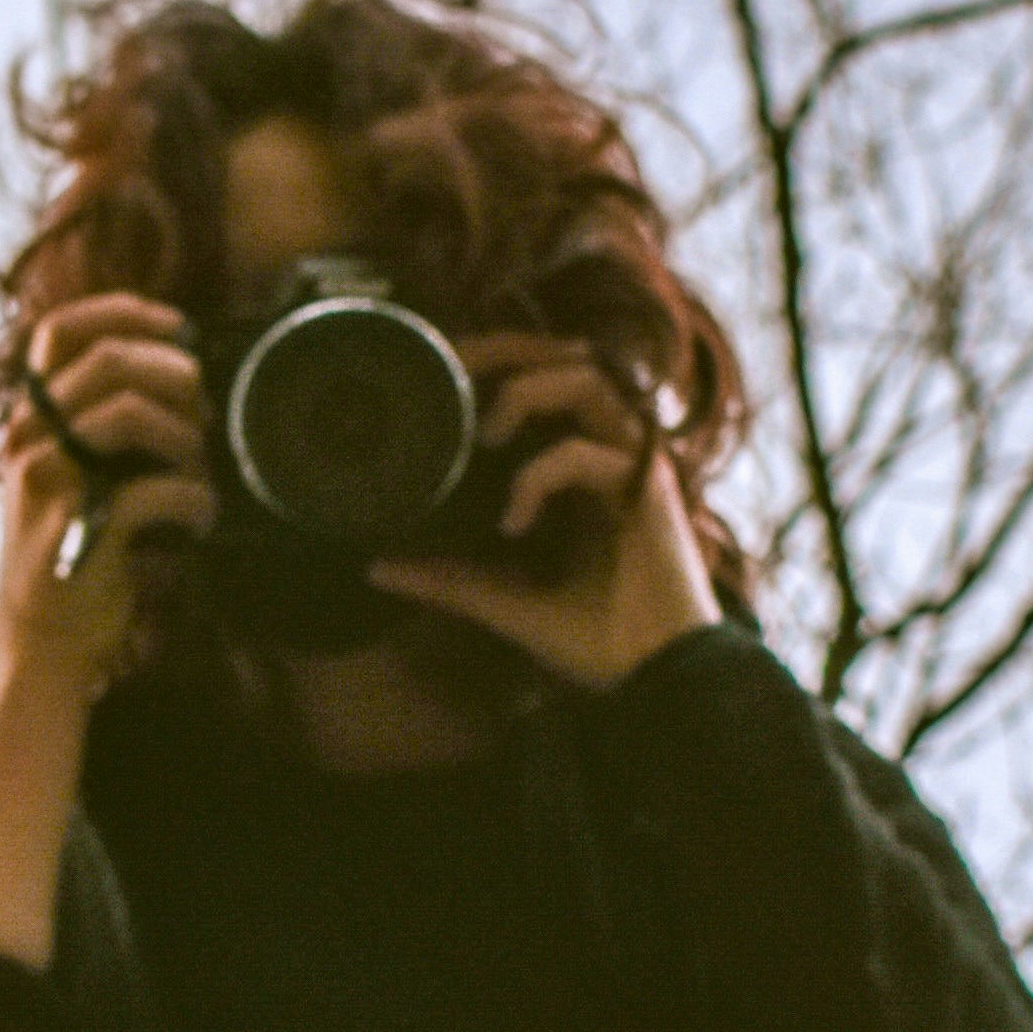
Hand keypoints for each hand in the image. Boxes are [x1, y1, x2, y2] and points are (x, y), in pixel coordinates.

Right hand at [0, 292, 212, 702]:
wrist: (45, 644)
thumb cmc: (79, 552)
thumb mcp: (83, 473)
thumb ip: (109, 423)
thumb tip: (188, 376)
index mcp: (32, 418)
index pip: (59, 330)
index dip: (123, 311)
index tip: (180, 327)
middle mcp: (27, 437)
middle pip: (107, 359)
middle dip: (174, 372)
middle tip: (205, 408)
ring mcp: (44, 481)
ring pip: (128, 412)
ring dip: (186, 435)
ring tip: (201, 468)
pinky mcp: (72, 529)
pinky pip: (152, 489)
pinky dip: (195, 499)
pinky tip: (201, 517)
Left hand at [374, 338, 719, 691]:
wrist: (656, 679)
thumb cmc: (595, 638)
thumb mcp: (503, 599)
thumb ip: (447, 578)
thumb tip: (375, 568)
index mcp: (581, 466)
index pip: (542, 383)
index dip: (494, 365)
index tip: (438, 374)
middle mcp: (611, 451)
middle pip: (566, 358)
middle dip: (506, 352)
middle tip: (452, 373)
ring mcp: (633, 464)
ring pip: (585, 380)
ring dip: (526, 393)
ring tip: (484, 434)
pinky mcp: (648, 487)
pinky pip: (585, 451)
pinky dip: (539, 475)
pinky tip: (513, 520)